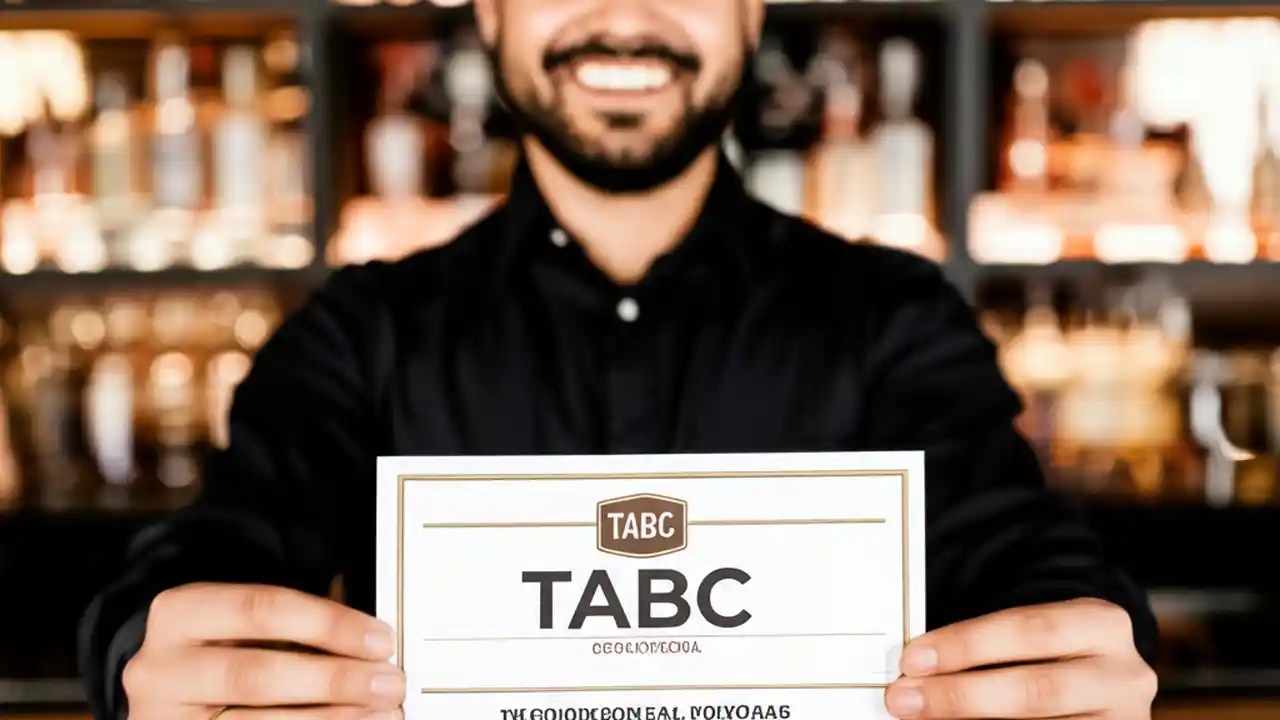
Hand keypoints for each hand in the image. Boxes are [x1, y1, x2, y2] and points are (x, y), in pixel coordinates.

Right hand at [123, 583, 404, 719]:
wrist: (164, 702)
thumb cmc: (219, 656)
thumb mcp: (242, 629)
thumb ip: (298, 629)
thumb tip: (372, 644)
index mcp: (179, 614)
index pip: (262, 608)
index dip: (328, 624)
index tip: (380, 639)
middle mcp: (159, 668)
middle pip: (255, 675)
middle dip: (332, 681)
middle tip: (388, 683)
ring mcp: (160, 718)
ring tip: (379, 715)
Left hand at [884, 598, 1156, 718]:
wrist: (1107, 687)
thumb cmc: (1055, 659)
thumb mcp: (1036, 640)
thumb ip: (988, 651)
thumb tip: (916, 674)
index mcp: (1102, 624)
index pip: (1027, 629)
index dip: (966, 645)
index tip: (912, 659)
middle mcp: (1124, 675)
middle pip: (1037, 689)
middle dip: (962, 696)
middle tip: (906, 699)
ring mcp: (1126, 719)